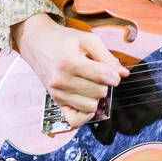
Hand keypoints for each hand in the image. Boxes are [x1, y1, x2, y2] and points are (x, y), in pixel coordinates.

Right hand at [11, 13, 128, 127]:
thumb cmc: (63, 40)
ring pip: (91, 107)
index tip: (111, 70)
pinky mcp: (56, 102)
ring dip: (96, 97)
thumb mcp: (88, 39)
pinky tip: (87, 101)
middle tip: (98, 75)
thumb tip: (123, 73)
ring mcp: (58, 94)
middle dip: (105, 84)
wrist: (38, 43)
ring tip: (91, 85)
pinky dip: (85, 115)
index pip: (104, 77)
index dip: (114, 75)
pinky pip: (75, 121)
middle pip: (100, 93)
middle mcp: (62, 81)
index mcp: (70, 63)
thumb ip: (107, 56)